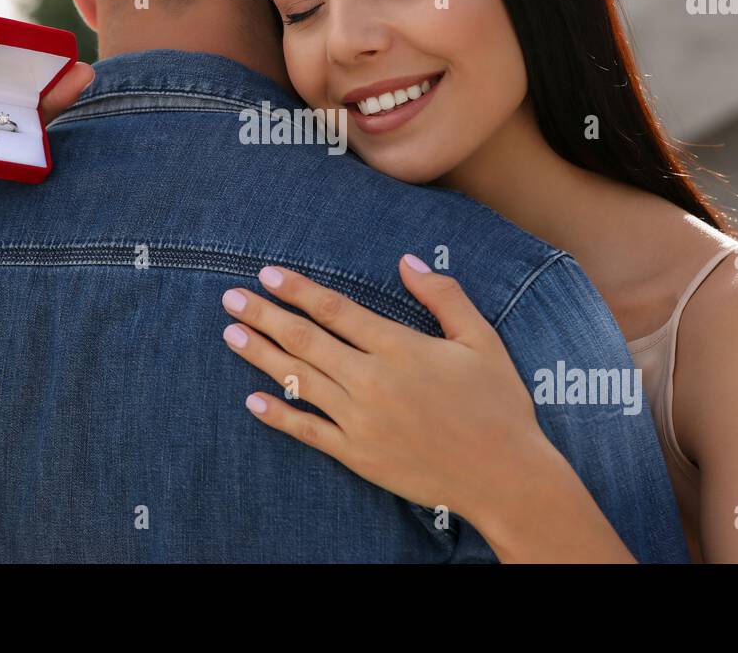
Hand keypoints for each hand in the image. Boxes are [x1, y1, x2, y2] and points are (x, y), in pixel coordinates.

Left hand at [219, 253, 550, 524]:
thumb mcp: (481, 340)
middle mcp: (373, 381)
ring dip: (261, 356)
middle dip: (264, 316)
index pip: (335, 309)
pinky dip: (279, 415)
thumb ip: (443, 296)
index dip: (298, 290)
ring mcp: (361, 421)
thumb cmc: (499, 404)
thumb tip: (408, 260)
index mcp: (400, 347)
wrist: (506, 477)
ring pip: (300, 380)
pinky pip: (309, 431)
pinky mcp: (359, 455)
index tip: (267, 274)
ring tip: (231, 334)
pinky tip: (252, 400)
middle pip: (305, 341)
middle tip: (230, 298)